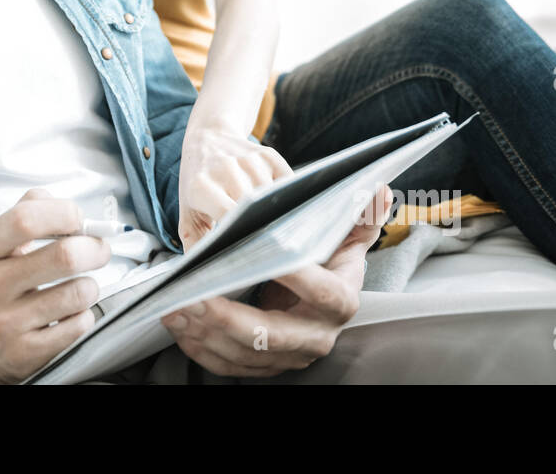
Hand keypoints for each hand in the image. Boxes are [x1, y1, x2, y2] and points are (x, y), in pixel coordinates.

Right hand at [0, 188, 110, 383]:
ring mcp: (6, 323)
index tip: (78, 219)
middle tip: (99, 248)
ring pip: (78, 293)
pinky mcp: (24, 354)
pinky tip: (69, 312)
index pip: (26, 219)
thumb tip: (65, 205)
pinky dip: (83, 315)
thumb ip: (24, 212)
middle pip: (64, 256)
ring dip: (90, 285)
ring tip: (80, 285)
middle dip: (95, 248)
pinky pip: (78, 326)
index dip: (64, 213)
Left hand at [159, 182, 392, 377]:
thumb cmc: (320, 255)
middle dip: (228, 317)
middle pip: (271, 335)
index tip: (263, 260)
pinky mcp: (261, 366)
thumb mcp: (342, 232)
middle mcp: (317, 336)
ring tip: (175, 304)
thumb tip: (380, 189)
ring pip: (242, 353)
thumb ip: (359, 213)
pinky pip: (225, 365)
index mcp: (341, 301)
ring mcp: (288, 356)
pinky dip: (198, 346)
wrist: (307, 289)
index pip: (320, 291)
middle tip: (194, 294)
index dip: (294, 277)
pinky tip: (178, 323)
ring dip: (204, 332)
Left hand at [177, 125, 293, 250]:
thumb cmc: (198, 183)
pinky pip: (288, 183)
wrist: (208, 138)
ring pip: (272, 196)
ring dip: (274, 212)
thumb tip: (204, 280)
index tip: (250, 254)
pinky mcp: (269, 154)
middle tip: (267, 248)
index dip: (242, 236)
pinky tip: (280, 205)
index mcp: (201, 186)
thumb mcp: (189, 214)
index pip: (228, 216)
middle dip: (261, 228)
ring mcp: (249, 159)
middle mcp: (225, 169)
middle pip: (254, 207)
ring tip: (271, 224)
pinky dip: (287, 197)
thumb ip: (195, 244)